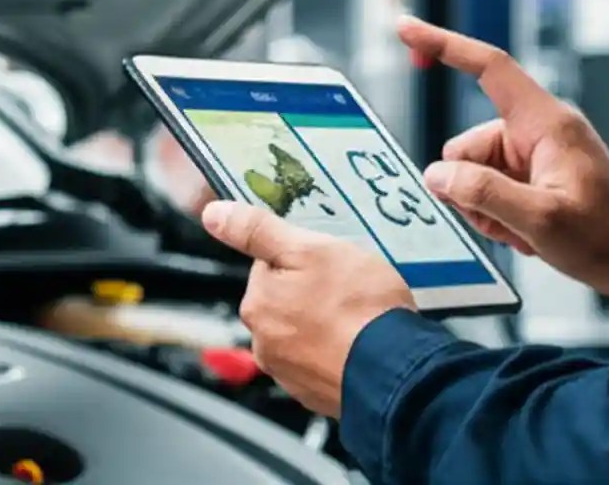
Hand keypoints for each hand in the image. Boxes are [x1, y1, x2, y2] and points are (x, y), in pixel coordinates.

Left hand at [202, 200, 413, 416]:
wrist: (395, 370)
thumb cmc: (358, 306)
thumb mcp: (310, 249)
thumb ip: (258, 230)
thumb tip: (213, 215)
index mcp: (258, 303)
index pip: (271, 267)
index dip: (303, 259)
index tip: (328, 262)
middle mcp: (264, 342)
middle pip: (285, 301)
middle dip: (312, 293)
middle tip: (348, 290)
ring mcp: (289, 373)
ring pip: (303, 333)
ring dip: (324, 325)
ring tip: (358, 318)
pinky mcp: (314, 394)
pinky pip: (321, 362)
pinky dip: (336, 352)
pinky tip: (359, 344)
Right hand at [398, 16, 608, 304]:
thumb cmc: (606, 237)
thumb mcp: (541, 220)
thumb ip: (484, 193)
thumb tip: (436, 176)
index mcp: (545, 123)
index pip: (488, 67)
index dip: (443, 44)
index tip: (405, 29)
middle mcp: (536, 130)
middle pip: (466, 145)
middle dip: (472, 190)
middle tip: (508, 223)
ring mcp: (532, 154)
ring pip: (471, 173)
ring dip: (486, 209)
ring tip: (524, 231)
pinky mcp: (531, 175)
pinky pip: (487, 189)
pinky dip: (497, 216)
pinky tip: (527, 233)